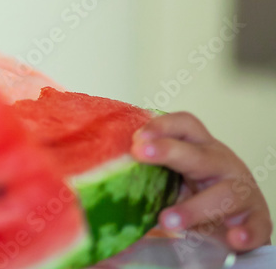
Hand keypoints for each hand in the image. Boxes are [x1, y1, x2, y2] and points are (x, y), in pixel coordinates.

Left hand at [132, 111, 272, 251]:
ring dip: (195, 207)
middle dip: (169, 151)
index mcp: (199, 149)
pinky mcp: (256, 218)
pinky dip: (245, 231)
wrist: (239, 221)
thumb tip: (106, 180)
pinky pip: (254, 223)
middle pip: (198, 154)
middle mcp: (222, 164)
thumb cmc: (200, 194)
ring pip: (225, 193)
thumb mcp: (176, 179)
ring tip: (168, 221)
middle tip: (140, 153)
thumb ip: (150, 177)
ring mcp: (242, 190)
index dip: (162, 126)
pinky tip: (233, 238)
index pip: (185, 125)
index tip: (136, 137)